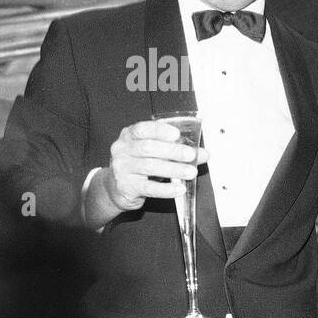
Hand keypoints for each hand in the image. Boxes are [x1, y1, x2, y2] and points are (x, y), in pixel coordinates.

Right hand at [96, 120, 210, 215]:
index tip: (176, 135)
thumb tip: (203, 153)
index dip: (159, 131)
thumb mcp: (152, 153)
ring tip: (190, 172)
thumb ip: (175, 150)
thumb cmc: (138, 166)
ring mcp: (121, 168)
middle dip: (172, 151)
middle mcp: (122, 149)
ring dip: (173, 170)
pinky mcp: (125, 187)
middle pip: (148, 148)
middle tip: (191, 155)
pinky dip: (166, 189)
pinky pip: (149, 188)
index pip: (142, 129)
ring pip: (150, 167)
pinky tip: (178, 188)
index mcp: (128, 135)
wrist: (114, 189)